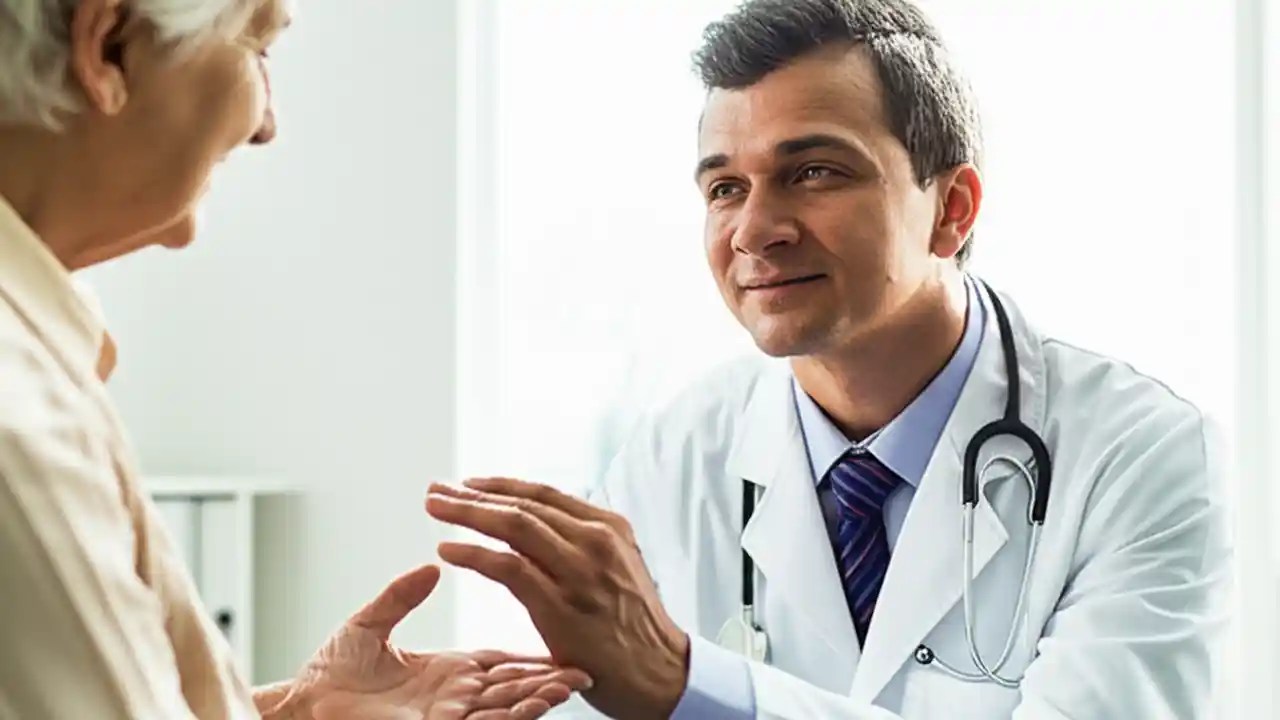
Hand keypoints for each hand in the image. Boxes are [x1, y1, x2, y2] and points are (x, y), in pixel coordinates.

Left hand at [266, 564, 592, 719]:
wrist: (301, 706)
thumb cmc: (329, 672)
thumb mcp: (370, 624)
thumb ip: (400, 597)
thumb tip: (429, 568)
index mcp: (447, 673)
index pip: (501, 663)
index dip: (533, 657)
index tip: (566, 643)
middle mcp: (454, 699)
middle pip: (514, 688)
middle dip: (550, 680)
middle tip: (586, 666)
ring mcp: (448, 719)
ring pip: (506, 710)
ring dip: (540, 699)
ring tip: (573, 683)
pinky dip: (513, 716)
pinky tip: (536, 706)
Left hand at [425, 479, 689, 719]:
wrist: (661, 673)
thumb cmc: (636, 625)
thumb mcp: (621, 565)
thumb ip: (586, 541)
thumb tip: (545, 521)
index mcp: (609, 527)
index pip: (543, 494)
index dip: (501, 485)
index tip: (469, 484)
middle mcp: (595, 541)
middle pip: (523, 504)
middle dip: (473, 494)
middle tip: (438, 489)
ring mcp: (579, 573)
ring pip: (513, 526)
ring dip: (467, 514)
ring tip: (435, 508)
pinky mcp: (561, 606)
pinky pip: (508, 568)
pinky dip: (474, 554)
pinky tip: (449, 549)